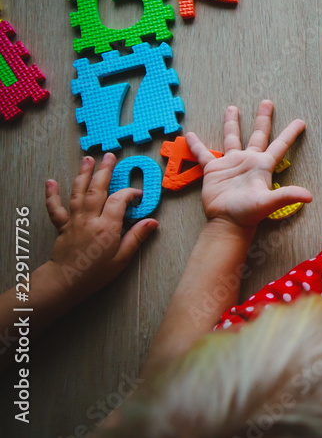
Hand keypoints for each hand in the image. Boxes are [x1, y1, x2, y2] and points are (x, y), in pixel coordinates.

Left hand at [45, 154, 157, 295]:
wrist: (66, 282)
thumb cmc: (95, 274)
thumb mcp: (122, 259)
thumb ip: (136, 238)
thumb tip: (152, 222)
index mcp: (107, 228)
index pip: (119, 201)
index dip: (130, 193)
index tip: (138, 194)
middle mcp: (89, 220)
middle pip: (98, 189)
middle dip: (104, 171)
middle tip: (110, 156)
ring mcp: (74, 221)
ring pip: (78, 193)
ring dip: (83, 174)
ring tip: (88, 159)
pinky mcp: (62, 225)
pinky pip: (55, 207)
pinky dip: (52, 194)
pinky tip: (51, 182)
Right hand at [186, 101, 311, 231]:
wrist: (227, 222)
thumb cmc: (248, 213)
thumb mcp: (269, 202)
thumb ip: (287, 196)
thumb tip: (310, 197)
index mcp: (263, 165)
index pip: (280, 145)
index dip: (290, 133)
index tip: (301, 121)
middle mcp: (248, 160)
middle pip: (258, 134)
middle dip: (263, 118)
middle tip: (267, 102)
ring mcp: (231, 164)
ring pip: (232, 138)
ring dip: (232, 123)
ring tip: (232, 107)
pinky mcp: (213, 170)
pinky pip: (203, 153)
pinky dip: (197, 144)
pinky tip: (191, 134)